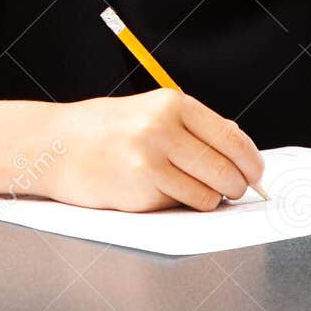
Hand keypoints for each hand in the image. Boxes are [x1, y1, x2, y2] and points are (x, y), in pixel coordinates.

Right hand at [43, 91, 265, 211]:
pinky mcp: (139, 187)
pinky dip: (184, 206)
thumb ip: (192, 128)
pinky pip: (183, 205)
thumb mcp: (150, 112)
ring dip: (210, 199)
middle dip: (237, 186)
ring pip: (209, 193)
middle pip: (226, 168)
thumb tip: (239, 150)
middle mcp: (163, 126)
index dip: (251, 161)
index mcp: (172, 103)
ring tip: (192, 192)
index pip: (231, 136)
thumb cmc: (105, 131)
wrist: (54, 145)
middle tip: (234, 191)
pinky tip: (166, 195)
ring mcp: (151, 158)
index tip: (256, 173)